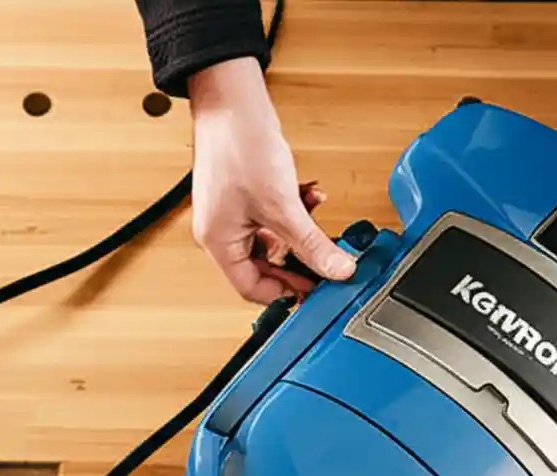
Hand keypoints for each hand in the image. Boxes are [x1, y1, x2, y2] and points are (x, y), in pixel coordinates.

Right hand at [187, 58, 355, 302]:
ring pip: (273, 239)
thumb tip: (337, 270)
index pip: (251, 288)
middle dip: (298, 260)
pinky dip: (294, 211)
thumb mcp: (284, 205)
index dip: (285, 294)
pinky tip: (309, 196)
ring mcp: (231, 211)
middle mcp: (220, 230)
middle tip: (325, 261)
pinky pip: (272, 216)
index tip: (314, 291)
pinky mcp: (244, 194)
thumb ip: (313, 244)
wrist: (233, 101)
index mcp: (218, 241)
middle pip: (263, 266)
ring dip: (300, 232)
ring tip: (318, 220)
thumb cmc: (239, 145)